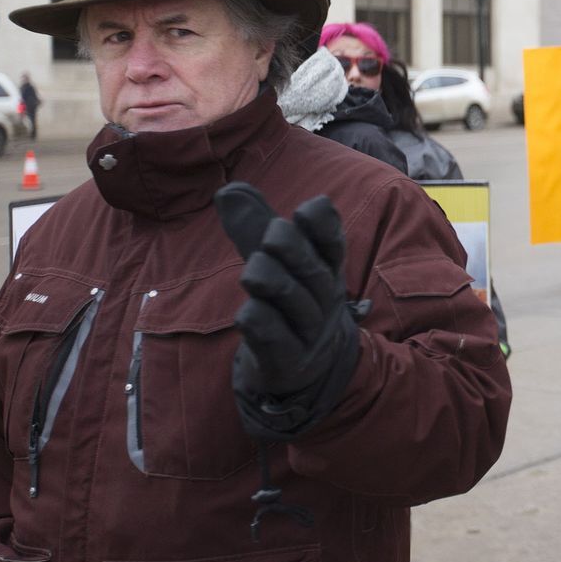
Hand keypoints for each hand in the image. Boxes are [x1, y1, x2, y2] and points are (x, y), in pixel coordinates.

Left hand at [216, 184, 360, 439]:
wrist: (301, 371)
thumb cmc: (287, 304)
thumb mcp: (275, 264)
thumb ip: (254, 226)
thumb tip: (227, 191)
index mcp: (326, 270)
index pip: (333, 243)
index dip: (322, 226)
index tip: (303, 212)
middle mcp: (323, 300)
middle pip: (313, 269)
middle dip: (289, 247)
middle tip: (270, 237)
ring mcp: (307, 333)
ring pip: (289, 297)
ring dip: (267, 278)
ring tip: (252, 273)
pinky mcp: (286, 360)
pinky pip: (271, 333)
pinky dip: (257, 317)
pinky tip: (248, 312)